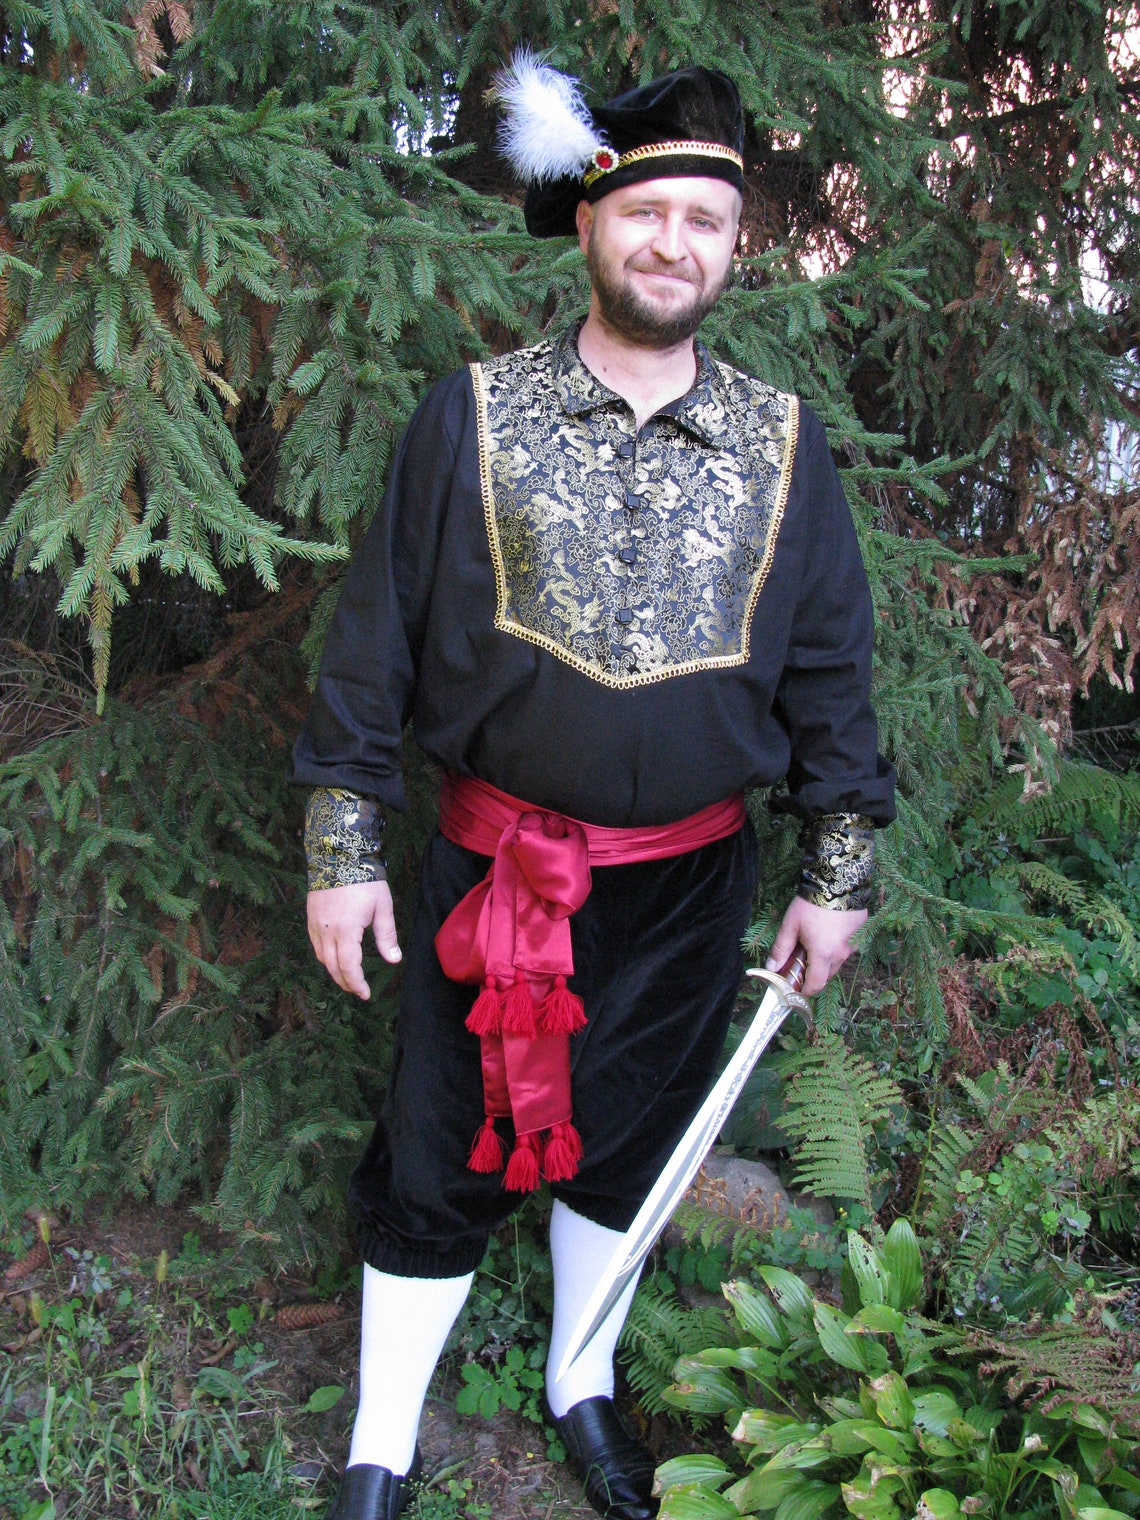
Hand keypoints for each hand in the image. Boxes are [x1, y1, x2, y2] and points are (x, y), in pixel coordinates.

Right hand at [307, 880, 401, 999]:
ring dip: (335, 971)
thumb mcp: (382, 907)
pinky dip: (326, 957)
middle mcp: (326, 931)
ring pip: (322, 958)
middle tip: (358, 990)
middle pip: (333, 968)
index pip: (349, 967)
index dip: (357, 984)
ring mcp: (315, 925)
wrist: (338, 855)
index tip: (366, 994)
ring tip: (349, 977)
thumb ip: (387, 935)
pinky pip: (316, 946)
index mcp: (346, 930)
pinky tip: (336, 958)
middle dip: (346, 982)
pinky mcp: (310, 918)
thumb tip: (394, 960)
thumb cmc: (365, 879)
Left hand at [766, 895, 866, 997]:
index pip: (815, 985)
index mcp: (823, 955)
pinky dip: (836, 946)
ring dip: (826, 959)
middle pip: (827, 975)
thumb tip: (772, 968)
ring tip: (814, 942)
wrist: (837, 880)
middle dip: (813, 974)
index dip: (804, 990)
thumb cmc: (810, 904)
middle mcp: (841, 954)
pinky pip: (847, 947)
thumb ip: (781, 949)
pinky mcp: (861, 933)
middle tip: (800, 961)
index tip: (795, 987)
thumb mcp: (790, 925)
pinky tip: (828, 931)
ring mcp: (854, 944)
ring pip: (838, 961)